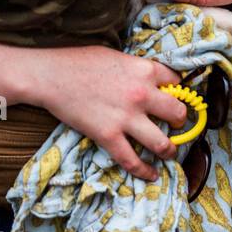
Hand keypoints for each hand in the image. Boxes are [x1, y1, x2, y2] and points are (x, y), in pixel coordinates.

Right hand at [32, 45, 187, 180]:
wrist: (51, 75)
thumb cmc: (80, 61)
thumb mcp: (117, 56)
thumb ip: (136, 70)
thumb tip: (149, 82)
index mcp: (144, 70)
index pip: (178, 82)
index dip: (179, 91)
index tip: (175, 99)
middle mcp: (142, 94)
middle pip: (178, 114)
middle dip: (180, 122)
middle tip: (175, 126)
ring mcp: (126, 118)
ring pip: (163, 143)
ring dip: (169, 151)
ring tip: (168, 153)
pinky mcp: (109, 136)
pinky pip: (133, 161)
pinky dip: (145, 171)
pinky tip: (151, 174)